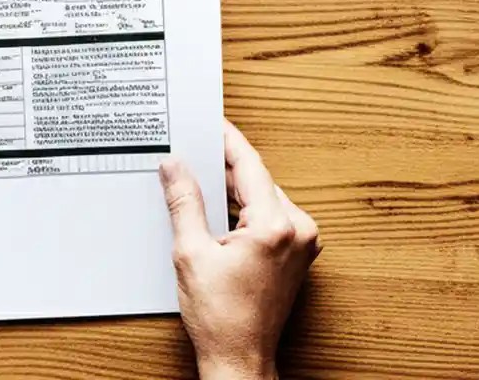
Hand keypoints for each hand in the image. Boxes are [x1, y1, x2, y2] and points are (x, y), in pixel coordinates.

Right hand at [158, 121, 320, 379]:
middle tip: (192, 151)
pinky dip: (244, 208)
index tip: (211, 122)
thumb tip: (175, 166)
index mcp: (276, 226)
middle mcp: (299, 230)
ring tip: (199, 182)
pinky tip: (218, 209)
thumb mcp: (190, 251)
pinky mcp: (298, 254)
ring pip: (263, 197)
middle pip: (257, 179)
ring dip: (233, 188)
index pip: (249, 165)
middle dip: (223, 166)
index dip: (227, 140)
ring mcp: (303, 243)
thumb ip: (184, 202)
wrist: (240, 357)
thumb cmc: (220, 316)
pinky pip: (270, 216)